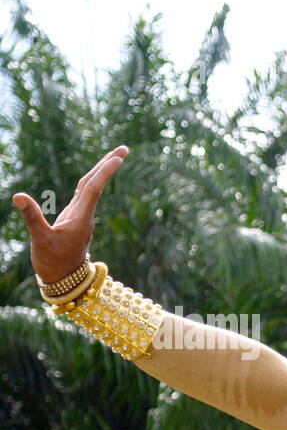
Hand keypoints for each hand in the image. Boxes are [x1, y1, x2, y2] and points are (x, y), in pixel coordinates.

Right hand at [11, 145, 129, 283]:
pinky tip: (94, 176)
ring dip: (102, 172)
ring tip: (114, 156)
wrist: (64, 280)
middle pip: (97, 184)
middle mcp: (84, 214)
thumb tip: (18, 196)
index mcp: (79, 217)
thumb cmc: (52, 262)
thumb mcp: (40, 239)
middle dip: (109, 166)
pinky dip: (90, 182)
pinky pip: (85, 195)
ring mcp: (80, 216)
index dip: (105, 171)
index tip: (119, 157)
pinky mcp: (75, 219)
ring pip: (92, 188)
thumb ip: (32, 217)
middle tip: (124, 148)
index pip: (93, 188)